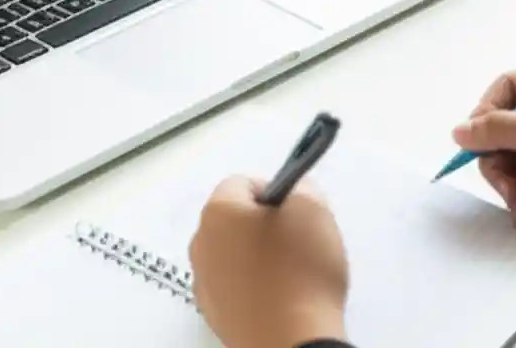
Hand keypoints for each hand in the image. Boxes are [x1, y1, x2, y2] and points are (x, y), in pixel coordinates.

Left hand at [189, 176, 348, 347]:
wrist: (289, 342)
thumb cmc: (300, 272)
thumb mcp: (314, 211)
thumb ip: (303, 188)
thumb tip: (295, 192)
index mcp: (218, 212)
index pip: (244, 183)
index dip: (276, 192)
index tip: (298, 213)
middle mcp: (201, 243)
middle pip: (236, 219)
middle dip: (266, 225)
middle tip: (298, 242)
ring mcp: (203, 281)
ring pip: (235, 254)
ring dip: (259, 257)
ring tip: (292, 275)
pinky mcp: (214, 313)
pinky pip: (235, 286)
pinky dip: (254, 286)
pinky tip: (280, 298)